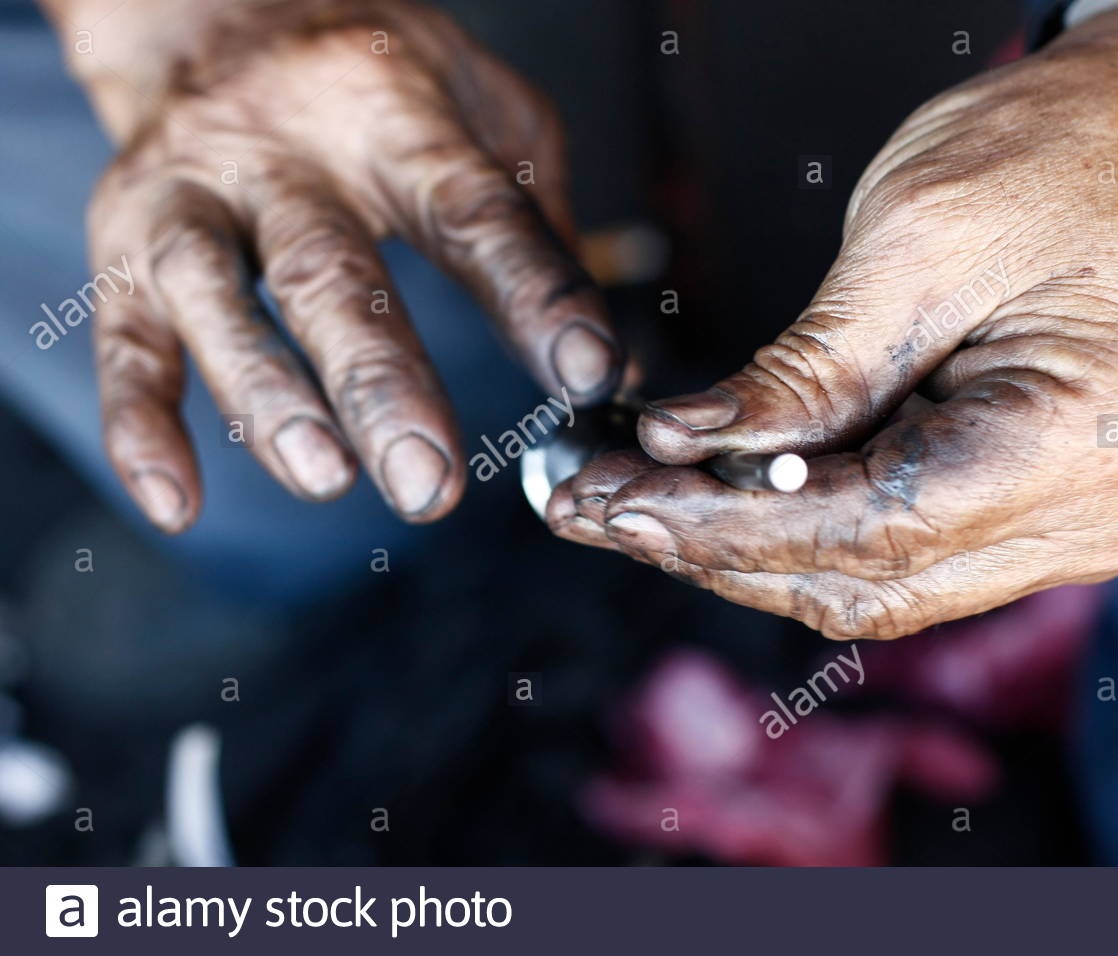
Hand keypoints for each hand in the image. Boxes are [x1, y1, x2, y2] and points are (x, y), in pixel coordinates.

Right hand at [43, 0, 620, 529]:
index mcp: (394, 112)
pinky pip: (125, 337)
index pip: (473, 211)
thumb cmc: (379, 84)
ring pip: (215, 299)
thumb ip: (535, 222)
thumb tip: (606, 364)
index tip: (589, 375)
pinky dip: (140, 423)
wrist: (220, 7)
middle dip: (379, 383)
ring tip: (325, 479)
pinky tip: (174, 502)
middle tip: (429, 483)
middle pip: (329, 270)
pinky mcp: (122, 237)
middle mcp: (284, 149)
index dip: (534, 294)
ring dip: (267, 400)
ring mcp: (192, 191)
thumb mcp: (479, 108)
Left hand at [548, 0, 1117, 638]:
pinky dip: (811, 530)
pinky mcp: (1050, 514)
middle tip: (600, 508)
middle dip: (721, 548)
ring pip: (883, 584)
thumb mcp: (914, 245)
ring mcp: (1088, 525)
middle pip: (874, 579)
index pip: (877, 529)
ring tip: (642, 501)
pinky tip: (726, 495)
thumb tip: (689, 448)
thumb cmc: (1056, 156)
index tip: (619, 504)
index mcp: (1101, 439)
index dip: (729, 527)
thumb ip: (807, 373)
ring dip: (754, 549)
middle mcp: (1110, 512)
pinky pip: (910, 554)